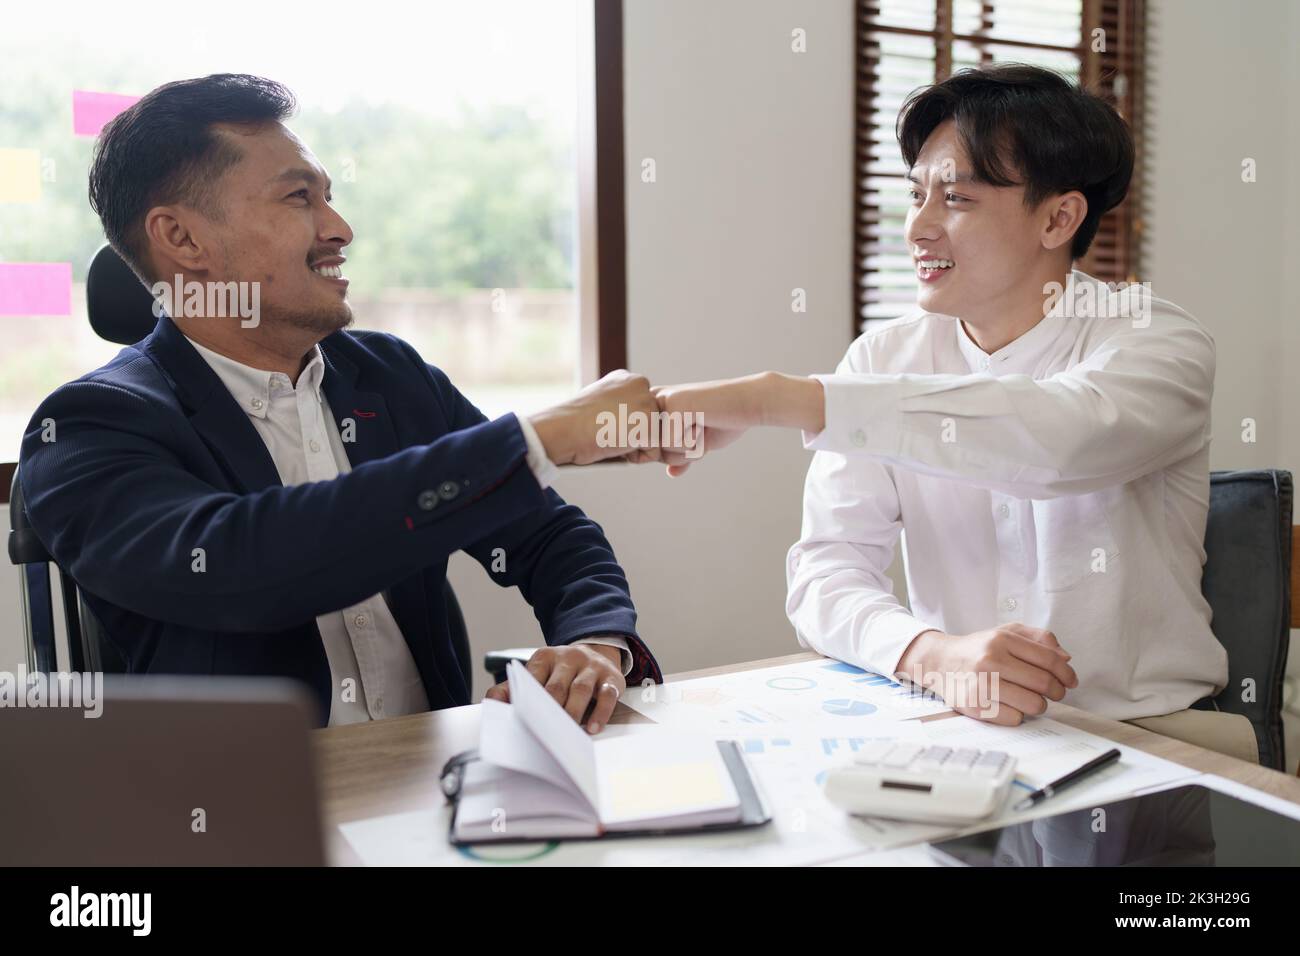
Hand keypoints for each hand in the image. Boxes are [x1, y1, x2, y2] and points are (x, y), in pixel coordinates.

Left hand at [484, 643, 625, 733]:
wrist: (595, 651)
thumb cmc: (560, 671)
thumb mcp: (537, 673)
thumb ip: (512, 688)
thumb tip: (491, 704)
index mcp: (544, 658)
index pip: (532, 679)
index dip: (526, 701)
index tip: (520, 721)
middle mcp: (568, 658)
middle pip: (556, 687)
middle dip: (549, 712)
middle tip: (543, 734)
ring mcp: (591, 666)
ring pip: (581, 690)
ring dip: (573, 713)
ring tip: (568, 734)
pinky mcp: (611, 677)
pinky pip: (607, 695)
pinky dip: (601, 712)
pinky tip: (594, 727)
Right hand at [528, 369, 662, 465]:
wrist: (565, 428)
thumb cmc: (574, 421)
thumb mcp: (600, 400)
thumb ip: (620, 403)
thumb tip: (631, 418)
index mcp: (628, 378)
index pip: (642, 409)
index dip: (625, 423)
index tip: (603, 421)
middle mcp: (641, 385)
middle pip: (651, 422)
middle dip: (633, 433)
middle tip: (607, 429)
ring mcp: (647, 404)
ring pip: (652, 437)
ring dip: (633, 444)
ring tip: (611, 435)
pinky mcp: (649, 425)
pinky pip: (653, 452)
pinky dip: (635, 457)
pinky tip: (616, 445)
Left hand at [652, 372, 824, 475]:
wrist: (747, 404)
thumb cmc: (725, 421)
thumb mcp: (698, 442)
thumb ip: (681, 456)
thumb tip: (671, 473)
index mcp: (655, 407)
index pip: (650, 450)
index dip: (676, 453)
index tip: (696, 432)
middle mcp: (653, 401)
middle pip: (653, 451)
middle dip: (682, 452)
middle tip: (701, 429)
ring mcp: (661, 402)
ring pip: (662, 450)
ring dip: (689, 448)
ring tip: (703, 424)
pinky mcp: (671, 405)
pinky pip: (672, 444)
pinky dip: (693, 441)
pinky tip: (705, 421)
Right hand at [894, 623, 1078, 725]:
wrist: (938, 662)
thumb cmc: (978, 649)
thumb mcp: (1005, 633)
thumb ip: (1038, 639)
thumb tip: (1066, 658)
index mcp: (1002, 639)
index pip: (1050, 660)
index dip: (1067, 674)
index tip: (1071, 682)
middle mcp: (991, 659)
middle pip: (1044, 684)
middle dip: (1056, 692)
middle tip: (1054, 693)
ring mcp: (981, 683)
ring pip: (1033, 705)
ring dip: (1037, 705)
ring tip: (1028, 699)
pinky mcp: (974, 705)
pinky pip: (1015, 718)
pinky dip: (1017, 715)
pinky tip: (1008, 705)